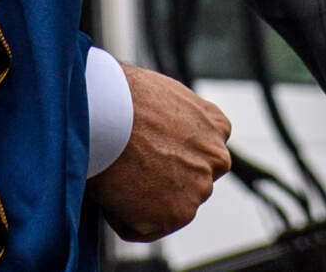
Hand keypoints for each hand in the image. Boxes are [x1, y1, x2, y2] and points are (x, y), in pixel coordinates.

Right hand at [88, 65, 231, 241]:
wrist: (107, 112)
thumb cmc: (123, 97)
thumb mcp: (165, 96)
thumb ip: (176, 121)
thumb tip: (158, 136)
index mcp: (217, 126)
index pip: (199, 154)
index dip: (166, 154)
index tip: (145, 148)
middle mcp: (217, 159)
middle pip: (185, 183)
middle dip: (159, 180)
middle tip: (126, 163)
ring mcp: (200, 189)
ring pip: (163, 207)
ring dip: (139, 199)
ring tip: (118, 171)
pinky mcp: (176, 215)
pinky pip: (139, 228)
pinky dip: (120, 216)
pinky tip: (112, 188)